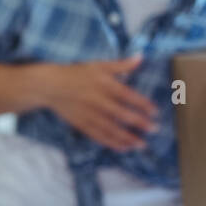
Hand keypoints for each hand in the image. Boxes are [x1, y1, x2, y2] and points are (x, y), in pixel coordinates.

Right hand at [41, 55, 158, 150]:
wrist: (50, 86)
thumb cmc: (77, 73)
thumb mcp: (99, 65)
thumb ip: (121, 64)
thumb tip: (141, 57)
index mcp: (104, 84)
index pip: (128, 96)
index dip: (142, 105)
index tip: (155, 112)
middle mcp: (98, 101)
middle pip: (121, 114)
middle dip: (139, 123)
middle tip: (154, 130)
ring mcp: (89, 114)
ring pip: (111, 129)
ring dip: (127, 138)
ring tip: (141, 144)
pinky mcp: (82, 124)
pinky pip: (98, 136)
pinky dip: (111, 143)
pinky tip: (122, 148)